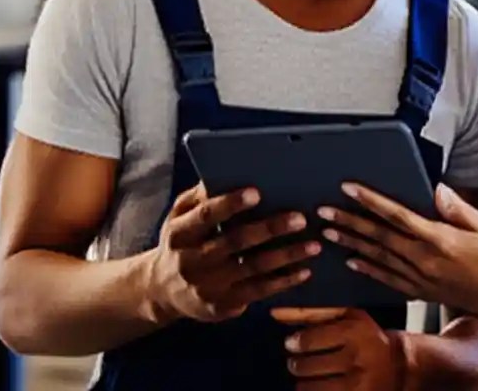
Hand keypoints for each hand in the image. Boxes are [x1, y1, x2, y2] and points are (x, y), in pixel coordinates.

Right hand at [144, 183, 320, 323]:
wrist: (163, 290)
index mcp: (180, 233)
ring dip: (286, 256)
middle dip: (270, 229)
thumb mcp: (180, 217)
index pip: (205, 216)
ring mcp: (207, 286)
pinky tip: (305, 270)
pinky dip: (284, 281)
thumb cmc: (183, 242)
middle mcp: (191, 261)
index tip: (257, 192)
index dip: (230, 204)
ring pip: (252, 269)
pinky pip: (258, 292)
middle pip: (234, 242)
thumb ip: (200, 197)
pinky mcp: (222, 305)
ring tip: (314, 245)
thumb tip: (227, 171)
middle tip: (301, 218)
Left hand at [271, 307, 406, 390]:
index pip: (309, 340)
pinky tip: (316, 388)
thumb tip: (274, 313)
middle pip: (305, 367)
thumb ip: (312, 313)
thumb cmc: (365, 336)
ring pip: (309, 389)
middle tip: (298, 364)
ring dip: (303, 384)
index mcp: (355, 332)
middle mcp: (356, 358)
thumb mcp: (347, 317)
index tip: (292, 344)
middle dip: (297, 365)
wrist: (398, 365)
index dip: (295, 343)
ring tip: (307, 378)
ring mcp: (357, 384)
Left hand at [320, 184, 477, 320]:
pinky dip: (369, 270)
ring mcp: (421, 279)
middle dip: (350, 221)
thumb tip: (436, 190)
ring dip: (352, 244)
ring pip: (379, 258)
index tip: (349, 188)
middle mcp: (425, 260)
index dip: (370, 200)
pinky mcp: (423, 292)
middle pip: (379, 237)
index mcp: (439, 239)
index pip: (396, 215)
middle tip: (324, 212)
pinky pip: (388, 279)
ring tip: (329, 233)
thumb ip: (457, 209)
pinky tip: (353, 262)